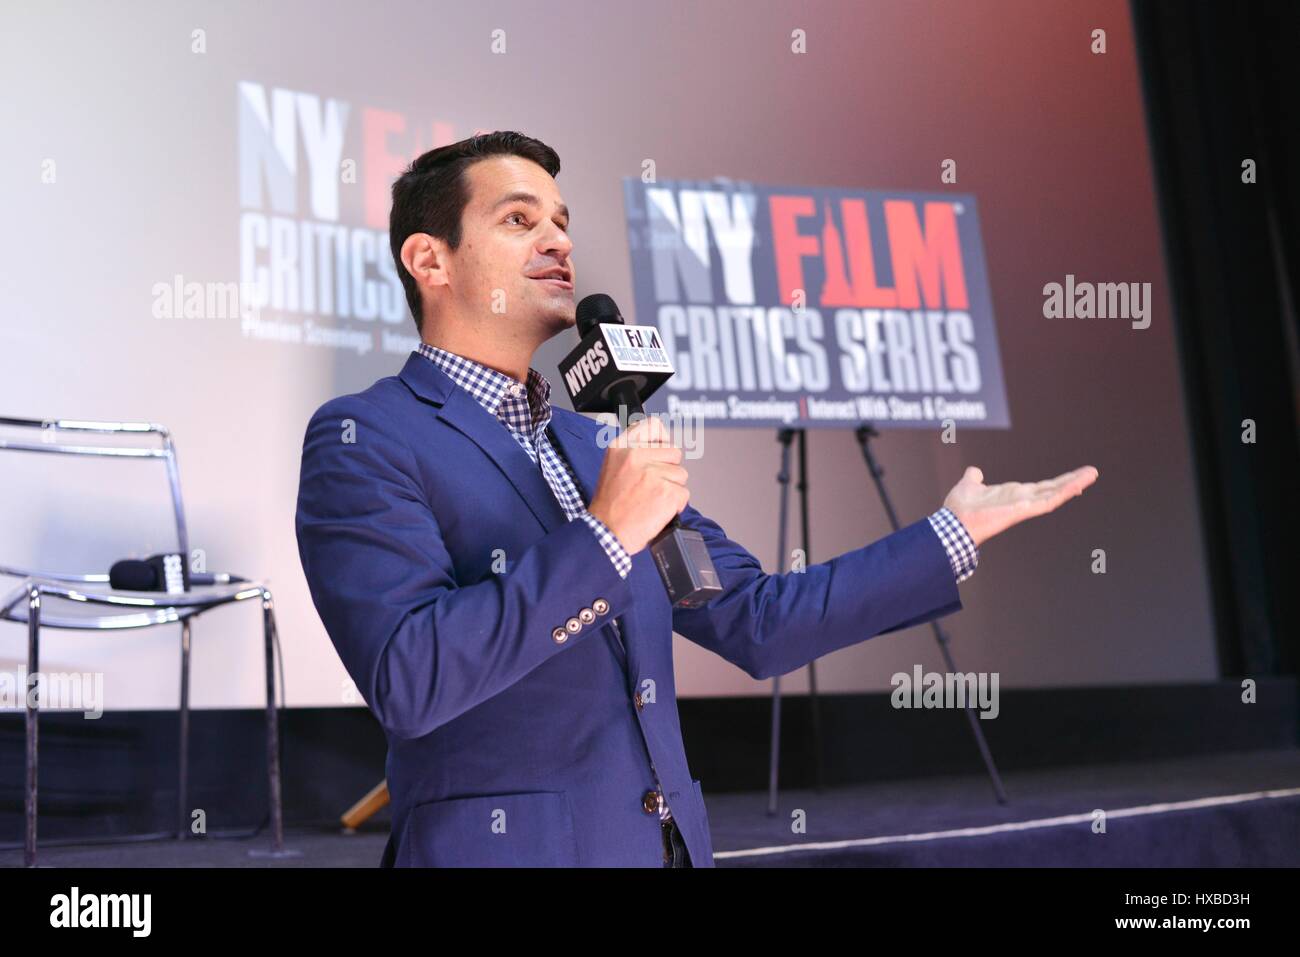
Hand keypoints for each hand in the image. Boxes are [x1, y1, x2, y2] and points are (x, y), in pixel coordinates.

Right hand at [588, 415, 688, 553]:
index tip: (660, 452)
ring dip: (671, 489)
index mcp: (622, 447)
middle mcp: (637, 456)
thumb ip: (635, 452)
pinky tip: (656, 510)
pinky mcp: (667, 492)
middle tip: (650, 487)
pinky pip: (684, 494)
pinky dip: (675, 505)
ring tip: (651, 500)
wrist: (607, 533)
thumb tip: (660, 442)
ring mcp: (653, 474)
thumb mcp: (612, 467)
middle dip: (668, 470)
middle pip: (674, 453)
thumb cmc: (609, 507)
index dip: (662, 440)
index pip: (654, 426)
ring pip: (681, 474)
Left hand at [943, 465, 1097, 547]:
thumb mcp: (969, 485)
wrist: (954, 522)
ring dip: (1074, 483)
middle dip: (1072, 480)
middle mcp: (1022, 500)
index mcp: (1012, 495)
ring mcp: (1025, 506)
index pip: (1040, 487)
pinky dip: (1064, 492)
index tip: (1072, 476)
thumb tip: (974, 471)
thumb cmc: (959, 509)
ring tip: (1092, 474)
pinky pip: (1049, 501)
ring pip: (1055, 493)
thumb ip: (973, 478)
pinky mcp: (1025, 510)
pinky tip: (1079, 484)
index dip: (1056, 482)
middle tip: (1092, 472)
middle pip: (1052, 488)